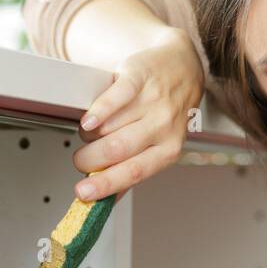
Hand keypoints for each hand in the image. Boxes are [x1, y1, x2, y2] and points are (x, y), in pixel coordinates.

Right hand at [70, 27, 203, 201]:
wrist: (184, 67)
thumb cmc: (170, 110)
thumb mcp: (162, 144)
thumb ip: (135, 170)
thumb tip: (107, 200)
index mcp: (169, 150)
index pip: (134, 172)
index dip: (105, 184)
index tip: (83, 193)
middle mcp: (163, 126)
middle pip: (116, 150)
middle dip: (89, 159)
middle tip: (82, 160)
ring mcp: (152, 102)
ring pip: (109, 127)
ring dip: (90, 135)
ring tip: (90, 134)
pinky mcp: (139, 78)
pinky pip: (114, 98)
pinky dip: (97, 112)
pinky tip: (88, 121)